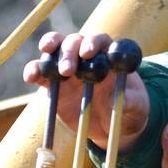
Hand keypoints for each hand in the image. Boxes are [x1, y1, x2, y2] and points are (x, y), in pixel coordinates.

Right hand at [22, 31, 149, 151]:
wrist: (111, 127)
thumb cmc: (130, 112)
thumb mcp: (137, 109)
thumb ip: (132, 102)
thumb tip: (123, 99)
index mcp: (109, 57)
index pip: (101, 40)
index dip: (93, 43)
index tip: (88, 53)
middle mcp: (87, 57)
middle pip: (75, 41)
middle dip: (70, 52)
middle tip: (68, 70)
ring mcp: (68, 67)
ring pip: (55, 49)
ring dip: (49, 52)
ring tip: (46, 65)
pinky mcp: (52, 82)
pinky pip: (40, 71)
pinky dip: (34, 71)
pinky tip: (30, 77)